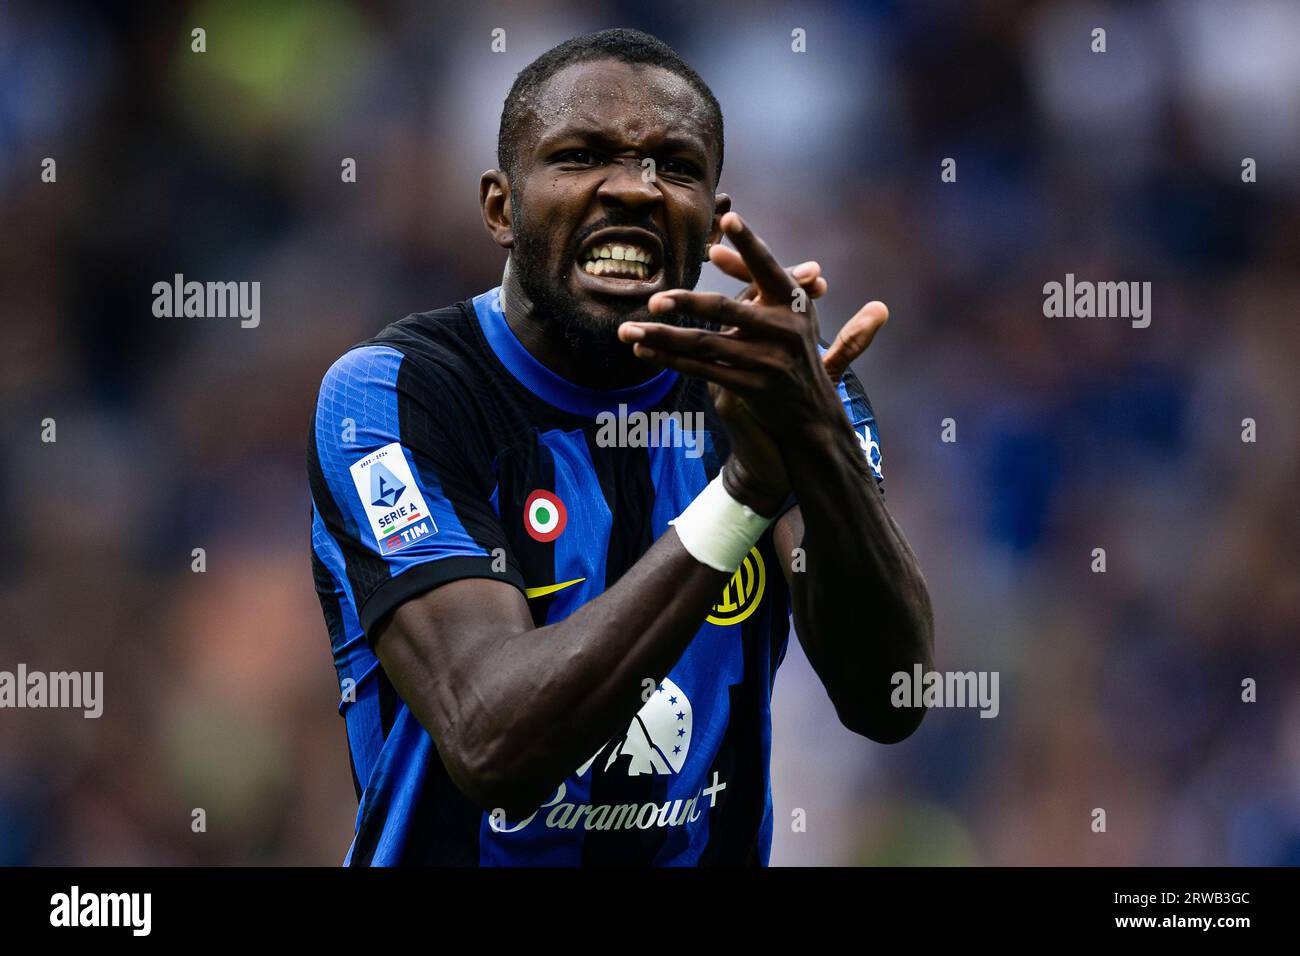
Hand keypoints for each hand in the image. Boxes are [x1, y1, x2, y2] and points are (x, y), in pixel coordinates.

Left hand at [618, 213, 887, 505]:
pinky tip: (644, 350)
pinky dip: (670, 360)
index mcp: (792, 301)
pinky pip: (702, 370)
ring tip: (627, 329)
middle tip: (654, 300)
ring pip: (704, 344)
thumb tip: (714, 249)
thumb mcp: (784, 309)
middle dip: (686, 303)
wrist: (810, 408)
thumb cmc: (791, 345)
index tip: (729, 217)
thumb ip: (750, 276)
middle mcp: (784, 328)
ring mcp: (768, 361)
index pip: (766, 266)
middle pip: (724, 309)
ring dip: (662, 337)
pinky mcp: (752, 387)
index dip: (749, 242)